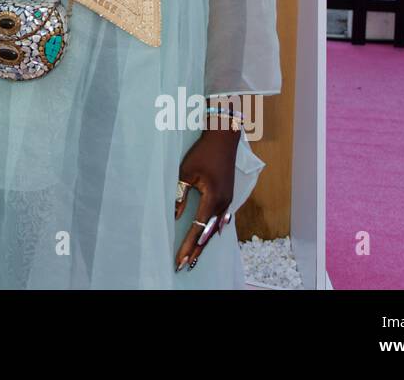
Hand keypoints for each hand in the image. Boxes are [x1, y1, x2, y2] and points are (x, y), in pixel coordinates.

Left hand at [174, 127, 240, 271]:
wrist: (223, 138)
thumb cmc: (202, 153)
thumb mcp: (186, 172)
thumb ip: (180, 195)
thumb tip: (176, 216)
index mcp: (213, 199)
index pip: (198, 228)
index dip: (188, 245)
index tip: (180, 259)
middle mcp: (223, 204)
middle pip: (208, 233)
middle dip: (196, 250)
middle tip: (184, 265)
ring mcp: (227, 201)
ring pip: (215, 228)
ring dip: (204, 242)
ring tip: (194, 257)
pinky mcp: (227, 196)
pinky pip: (220, 219)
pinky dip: (212, 230)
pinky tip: (209, 238)